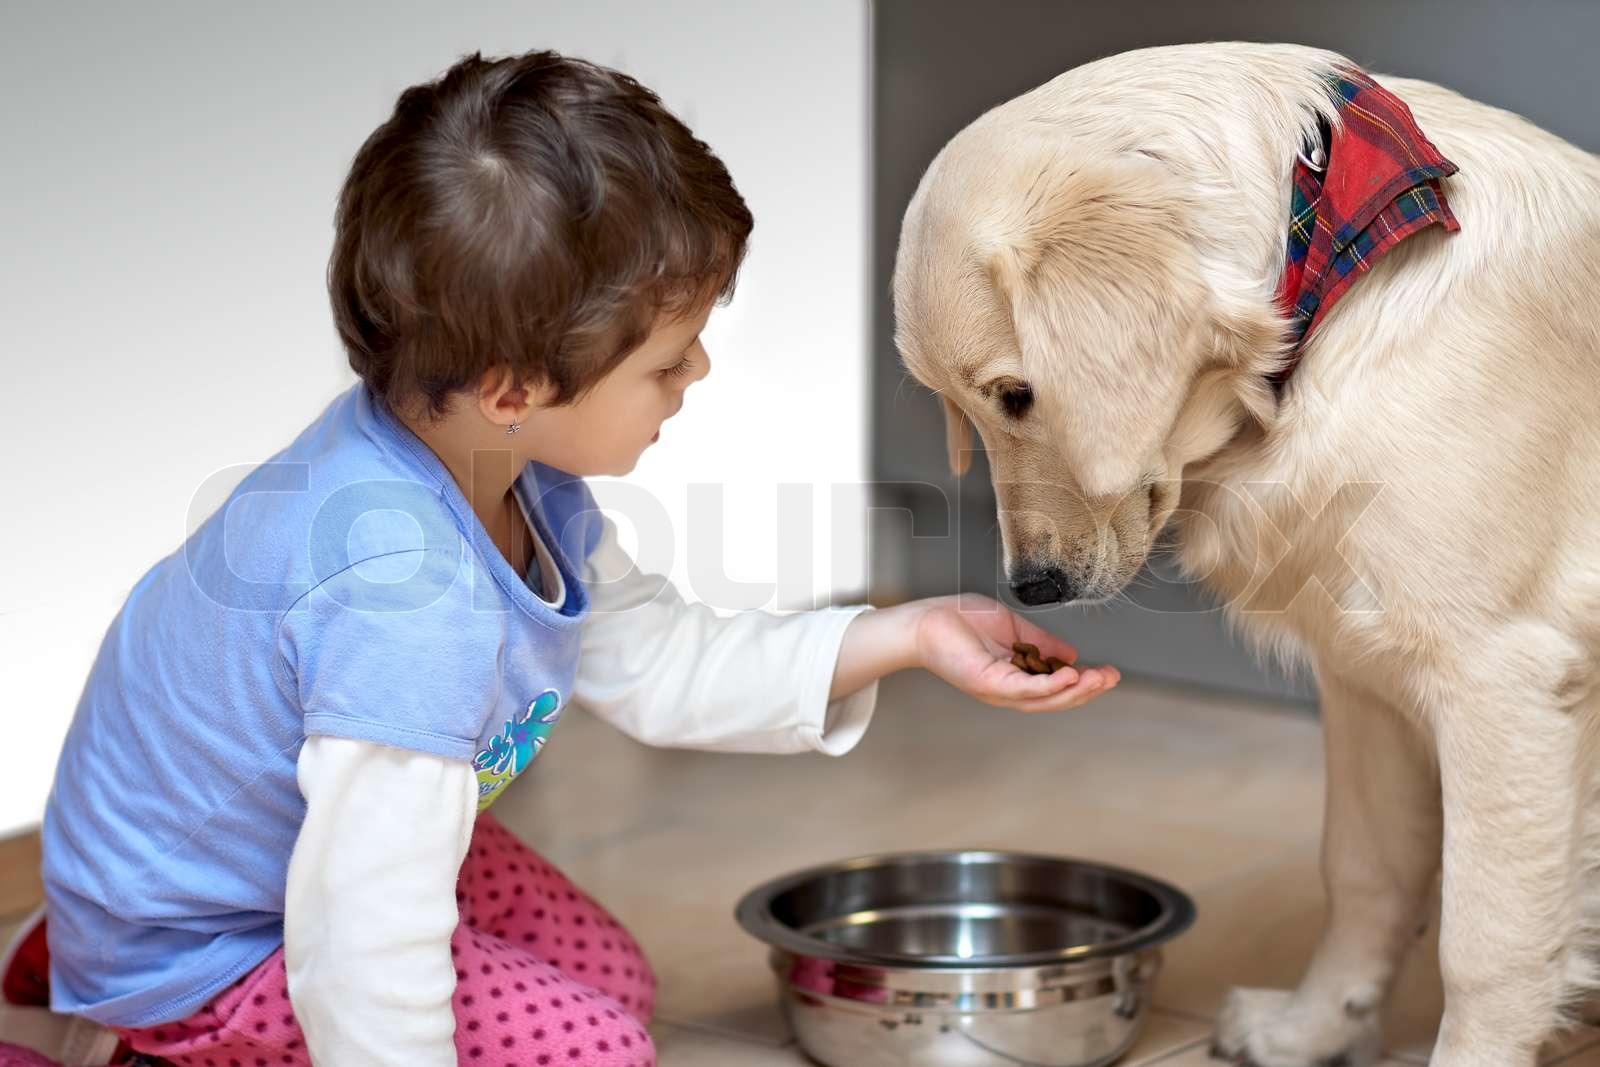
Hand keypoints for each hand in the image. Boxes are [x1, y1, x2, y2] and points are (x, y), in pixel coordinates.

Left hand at [912, 593, 1119, 711]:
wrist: (926, 619)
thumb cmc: (961, 621)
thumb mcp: (1014, 629)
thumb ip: (1041, 642)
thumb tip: (1071, 654)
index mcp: (1015, 676)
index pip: (1055, 687)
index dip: (1083, 682)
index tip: (1108, 673)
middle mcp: (1008, 689)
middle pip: (1055, 699)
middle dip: (1087, 690)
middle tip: (1112, 677)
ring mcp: (998, 689)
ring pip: (1044, 699)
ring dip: (1075, 690)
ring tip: (1099, 679)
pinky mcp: (987, 683)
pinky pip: (1024, 688)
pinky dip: (1049, 686)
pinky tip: (1070, 677)